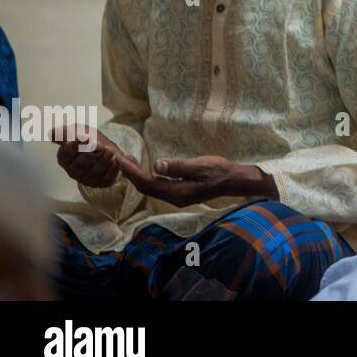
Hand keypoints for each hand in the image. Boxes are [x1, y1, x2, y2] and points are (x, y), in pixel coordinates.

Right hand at [52, 125, 125, 187]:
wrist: (108, 149)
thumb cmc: (89, 140)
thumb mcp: (78, 132)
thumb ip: (65, 133)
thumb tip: (52, 132)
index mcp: (64, 158)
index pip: (67, 154)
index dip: (76, 146)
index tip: (85, 138)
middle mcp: (73, 171)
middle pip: (81, 164)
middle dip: (93, 154)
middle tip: (104, 146)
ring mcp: (87, 178)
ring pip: (94, 172)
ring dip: (104, 161)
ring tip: (111, 152)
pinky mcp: (100, 183)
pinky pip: (106, 179)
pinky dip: (112, 170)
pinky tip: (116, 162)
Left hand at [116, 154, 268, 207]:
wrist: (235, 180)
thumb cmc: (220, 170)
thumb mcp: (200, 165)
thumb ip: (178, 166)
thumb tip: (157, 164)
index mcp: (177, 192)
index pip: (148, 183)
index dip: (133, 172)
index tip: (121, 160)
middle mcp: (174, 198)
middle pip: (147, 188)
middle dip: (132, 174)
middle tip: (121, 159)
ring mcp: (177, 197)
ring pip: (151, 188)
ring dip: (139, 176)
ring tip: (130, 163)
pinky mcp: (181, 193)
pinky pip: (159, 187)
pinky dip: (149, 178)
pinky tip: (148, 170)